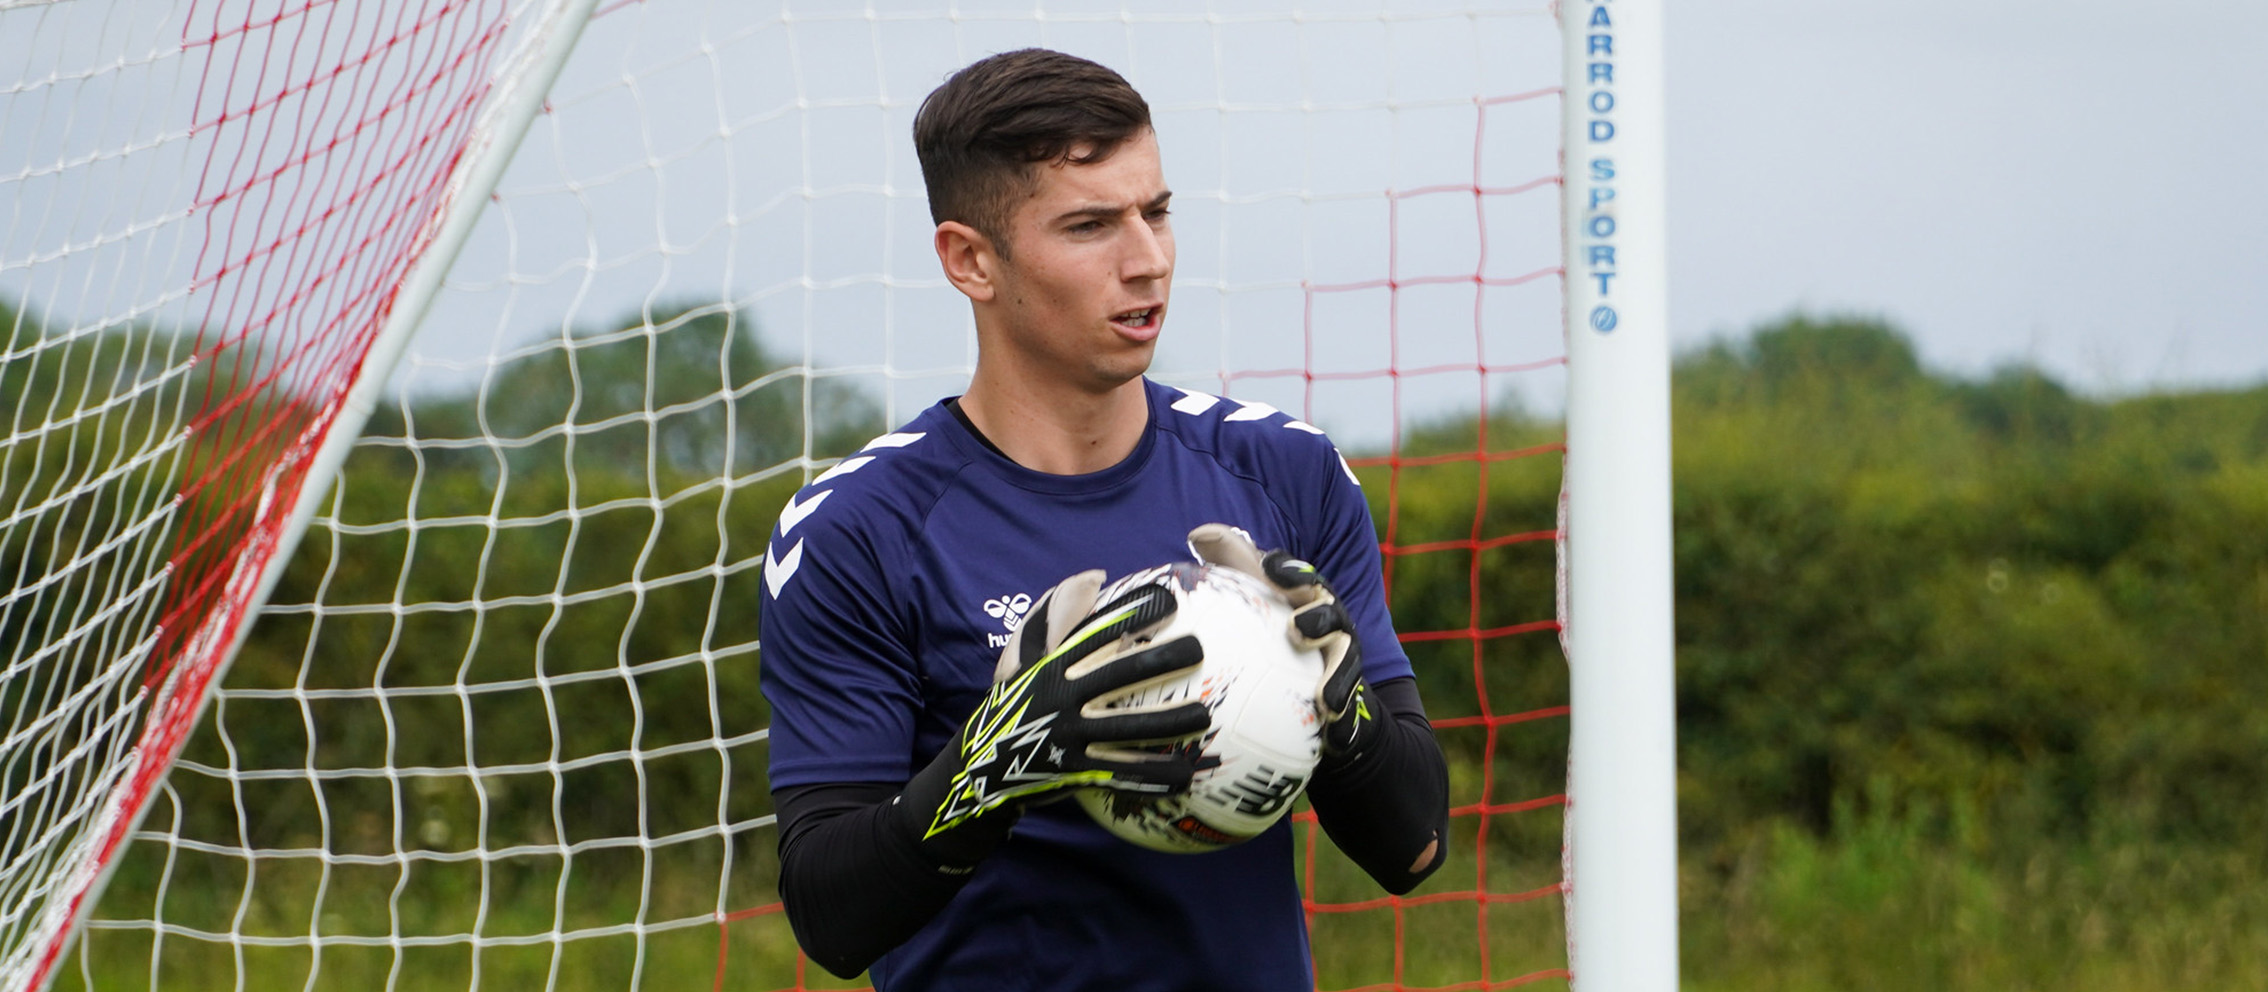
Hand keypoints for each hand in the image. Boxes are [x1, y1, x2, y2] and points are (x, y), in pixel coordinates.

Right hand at [921, 570, 1210, 839]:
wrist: (980, 767)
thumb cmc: (1016, 701)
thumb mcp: (1021, 655)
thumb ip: (1054, 614)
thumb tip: (1097, 576)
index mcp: (1052, 666)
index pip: (1096, 633)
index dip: (1132, 614)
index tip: (1171, 601)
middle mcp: (1061, 697)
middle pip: (1118, 675)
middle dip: (1159, 660)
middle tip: (1197, 648)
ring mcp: (1069, 737)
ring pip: (1126, 729)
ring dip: (1167, 722)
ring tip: (1204, 715)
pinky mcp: (1076, 773)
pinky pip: (1121, 776)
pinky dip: (1153, 778)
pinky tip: (1186, 775)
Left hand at [1188, 524, 1374, 759]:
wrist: (1319, 691)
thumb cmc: (1276, 634)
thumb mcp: (1254, 601)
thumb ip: (1232, 565)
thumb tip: (1199, 530)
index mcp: (1306, 598)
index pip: (1299, 577)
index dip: (1288, 570)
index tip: (1267, 569)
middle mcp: (1331, 624)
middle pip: (1331, 615)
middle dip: (1321, 618)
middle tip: (1298, 629)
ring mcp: (1344, 661)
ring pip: (1347, 664)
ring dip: (1339, 678)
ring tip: (1326, 698)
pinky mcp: (1351, 699)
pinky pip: (1351, 715)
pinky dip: (1343, 726)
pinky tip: (1333, 739)